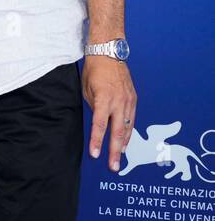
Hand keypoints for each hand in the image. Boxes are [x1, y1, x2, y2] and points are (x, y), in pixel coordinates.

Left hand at [83, 55, 136, 171]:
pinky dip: (128, 132)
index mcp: (104, 99)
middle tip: (113, 167)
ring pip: (127, 128)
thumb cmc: (94, 71)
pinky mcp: (133, 99)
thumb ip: (93, 108)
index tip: (95, 154)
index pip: (100, 125)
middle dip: (115, 151)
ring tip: (119, 159)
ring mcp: (129, 100)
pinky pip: (131, 119)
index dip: (97, 141)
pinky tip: (125, 142)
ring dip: (123, 145)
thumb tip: (98, 123)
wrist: (109, 53)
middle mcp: (119, 101)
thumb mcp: (86, 90)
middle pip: (117, 132)